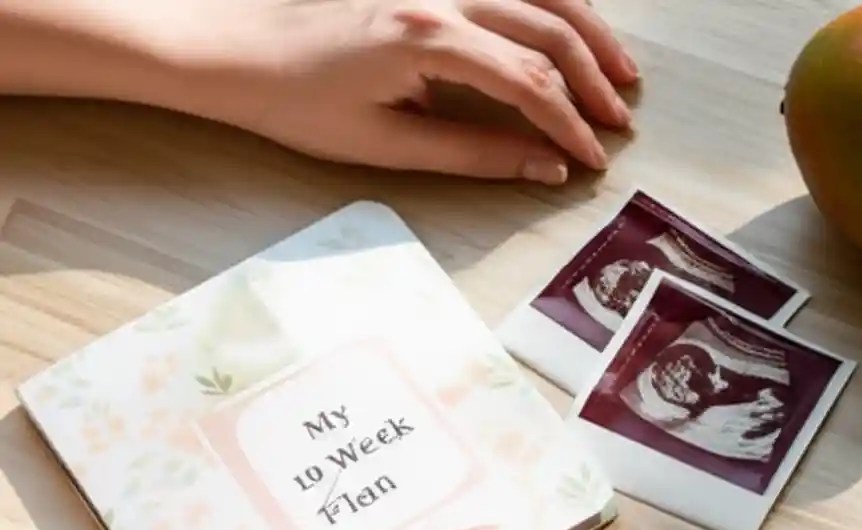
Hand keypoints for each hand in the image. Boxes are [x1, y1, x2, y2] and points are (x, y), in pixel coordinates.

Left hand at [158, 0, 638, 181]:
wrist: (231, 49)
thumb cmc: (296, 101)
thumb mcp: (386, 144)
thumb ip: (474, 153)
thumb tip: (544, 166)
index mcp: (429, 36)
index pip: (530, 80)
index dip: (571, 123)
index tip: (593, 160)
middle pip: (549, 28)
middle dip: (594, 79)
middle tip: (619, 124)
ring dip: (589, 31)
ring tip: (622, 73)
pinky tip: (573, 22)